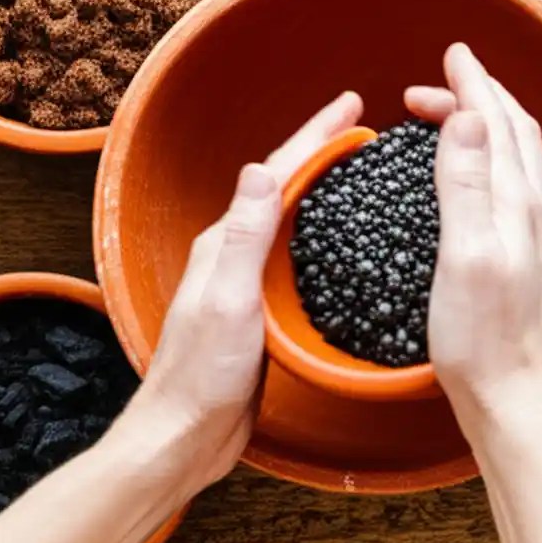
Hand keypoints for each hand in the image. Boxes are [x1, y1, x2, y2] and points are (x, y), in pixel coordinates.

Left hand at [121, 91, 363, 488]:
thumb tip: (258, 169)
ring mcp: (244, 280)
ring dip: (320, 184)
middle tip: (358, 124)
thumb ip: (243, 236)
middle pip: (283, 185)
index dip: (313, 136)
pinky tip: (335, 237)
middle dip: (319, 149)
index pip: (275, 174)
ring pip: (290, 218)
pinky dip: (317, 230)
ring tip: (353, 166)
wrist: (184, 435)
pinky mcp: (259, 308)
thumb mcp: (227, 300)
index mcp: (223, 242)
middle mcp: (231, 253)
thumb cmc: (200, 375)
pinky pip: (293, 254)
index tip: (348, 107)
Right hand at [406, 44, 541, 435]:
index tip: (451, 55)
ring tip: (456, 114)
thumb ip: (466, 182)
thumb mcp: (464, 254)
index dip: (473, 83)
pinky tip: (480, 174)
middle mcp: (534, 213)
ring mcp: (536, 236)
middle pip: (514, 133)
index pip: (498, 122)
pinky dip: (495, 158)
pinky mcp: (529, 258)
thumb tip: (468, 116)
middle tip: (437, 82)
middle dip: (479, 96)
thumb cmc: (483, 338)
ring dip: (489, 124)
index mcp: (516, 204)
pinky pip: (517, 185)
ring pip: (519, 158)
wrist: (515, 397)